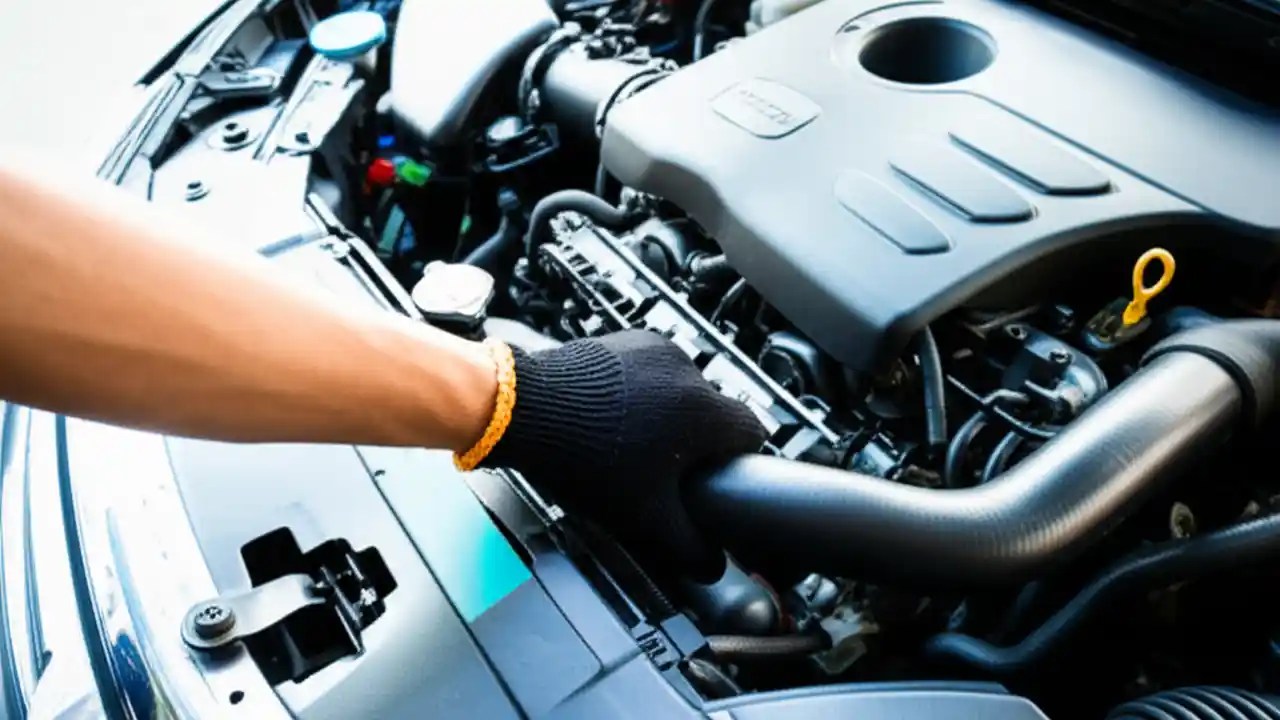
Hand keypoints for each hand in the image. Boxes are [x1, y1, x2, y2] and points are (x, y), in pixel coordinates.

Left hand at [482, 330, 767, 580]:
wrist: (525, 410)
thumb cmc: (582, 456)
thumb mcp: (644, 517)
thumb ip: (687, 546)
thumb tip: (710, 565)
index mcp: (705, 411)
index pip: (753, 433)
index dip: (738, 460)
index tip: (718, 475)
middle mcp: (687, 371)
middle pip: (712, 413)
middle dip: (693, 442)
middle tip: (661, 470)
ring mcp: (655, 349)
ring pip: (680, 390)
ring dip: (664, 415)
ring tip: (627, 444)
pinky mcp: (625, 340)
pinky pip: (648, 370)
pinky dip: (637, 392)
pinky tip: (609, 417)